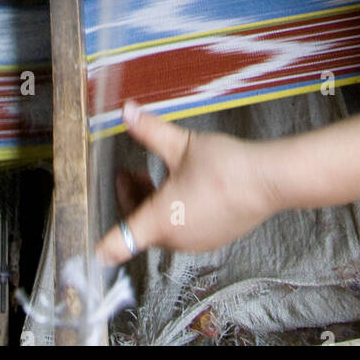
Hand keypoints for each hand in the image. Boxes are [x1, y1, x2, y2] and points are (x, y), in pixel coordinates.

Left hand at [95, 101, 278, 261]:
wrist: (268, 181)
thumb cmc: (224, 166)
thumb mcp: (181, 144)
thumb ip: (149, 130)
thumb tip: (126, 111)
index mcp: (161, 221)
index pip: (120, 243)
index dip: (103, 246)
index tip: (91, 249)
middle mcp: (176, 239)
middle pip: (140, 227)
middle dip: (132, 199)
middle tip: (129, 173)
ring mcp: (196, 241)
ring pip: (162, 227)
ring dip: (153, 203)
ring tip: (156, 174)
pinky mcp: (213, 238)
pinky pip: (182, 228)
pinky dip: (174, 211)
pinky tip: (184, 185)